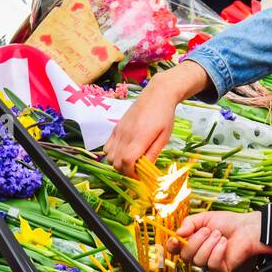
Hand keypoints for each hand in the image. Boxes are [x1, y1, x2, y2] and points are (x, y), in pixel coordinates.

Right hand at [103, 60, 209, 174]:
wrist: (157, 94)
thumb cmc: (164, 115)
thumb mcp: (164, 136)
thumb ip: (153, 153)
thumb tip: (146, 170)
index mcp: (140, 137)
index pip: (127, 162)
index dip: (131, 174)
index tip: (139, 177)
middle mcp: (126, 135)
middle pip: (116, 162)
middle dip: (125, 171)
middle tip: (137, 171)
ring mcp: (118, 131)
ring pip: (109, 156)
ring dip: (118, 163)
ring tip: (131, 162)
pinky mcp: (116, 128)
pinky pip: (107, 146)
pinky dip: (112, 154)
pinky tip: (124, 152)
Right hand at [168, 210, 270, 271]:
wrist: (246, 227)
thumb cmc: (227, 222)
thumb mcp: (205, 217)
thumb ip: (189, 223)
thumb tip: (177, 233)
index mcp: (191, 241)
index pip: (175, 249)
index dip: (172, 246)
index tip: (175, 239)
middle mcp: (197, 254)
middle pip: (185, 256)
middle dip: (196, 241)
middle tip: (208, 230)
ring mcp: (208, 263)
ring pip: (198, 260)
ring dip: (209, 244)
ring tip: (219, 235)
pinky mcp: (219, 269)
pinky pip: (212, 264)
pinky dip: (218, 251)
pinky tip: (224, 243)